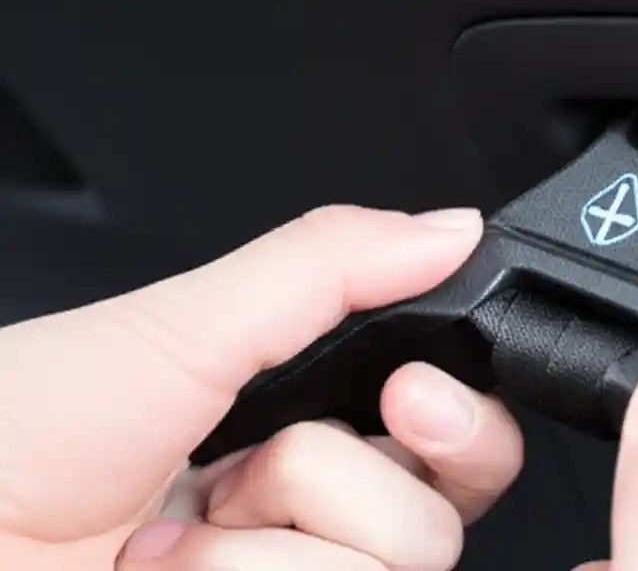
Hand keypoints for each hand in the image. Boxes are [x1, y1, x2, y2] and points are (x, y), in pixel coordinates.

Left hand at [0, 205, 523, 569]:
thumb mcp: (186, 324)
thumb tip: (451, 230)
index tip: (409, 391)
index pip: (455, 431)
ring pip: (393, 566)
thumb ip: (331, 265)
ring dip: (264, 540)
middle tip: (281, 456)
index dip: (462, 415)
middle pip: (448, 510)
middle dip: (359, 478)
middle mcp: (311, 518)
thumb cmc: (21, 431)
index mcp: (312, 423)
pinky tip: (164, 567)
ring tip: (178, 522)